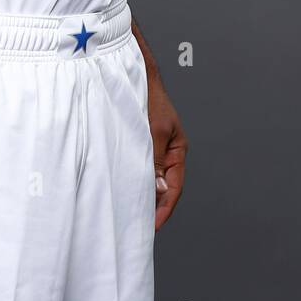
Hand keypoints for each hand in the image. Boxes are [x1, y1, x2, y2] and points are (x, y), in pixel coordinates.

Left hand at [145, 69, 187, 230]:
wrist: (134, 75)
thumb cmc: (150, 98)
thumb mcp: (155, 130)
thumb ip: (155, 159)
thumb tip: (158, 189)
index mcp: (177, 150)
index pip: (174, 186)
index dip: (165, 208)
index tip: (153, 225)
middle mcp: (167, 153)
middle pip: (163, 186)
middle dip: (154, 206)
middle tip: (139, 225)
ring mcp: (153, 149)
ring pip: (150, 178)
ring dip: (143, 193)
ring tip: (130, 212)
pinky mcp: (139, 144)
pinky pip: (139, 167)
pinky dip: (134, 179)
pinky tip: (123, 188)